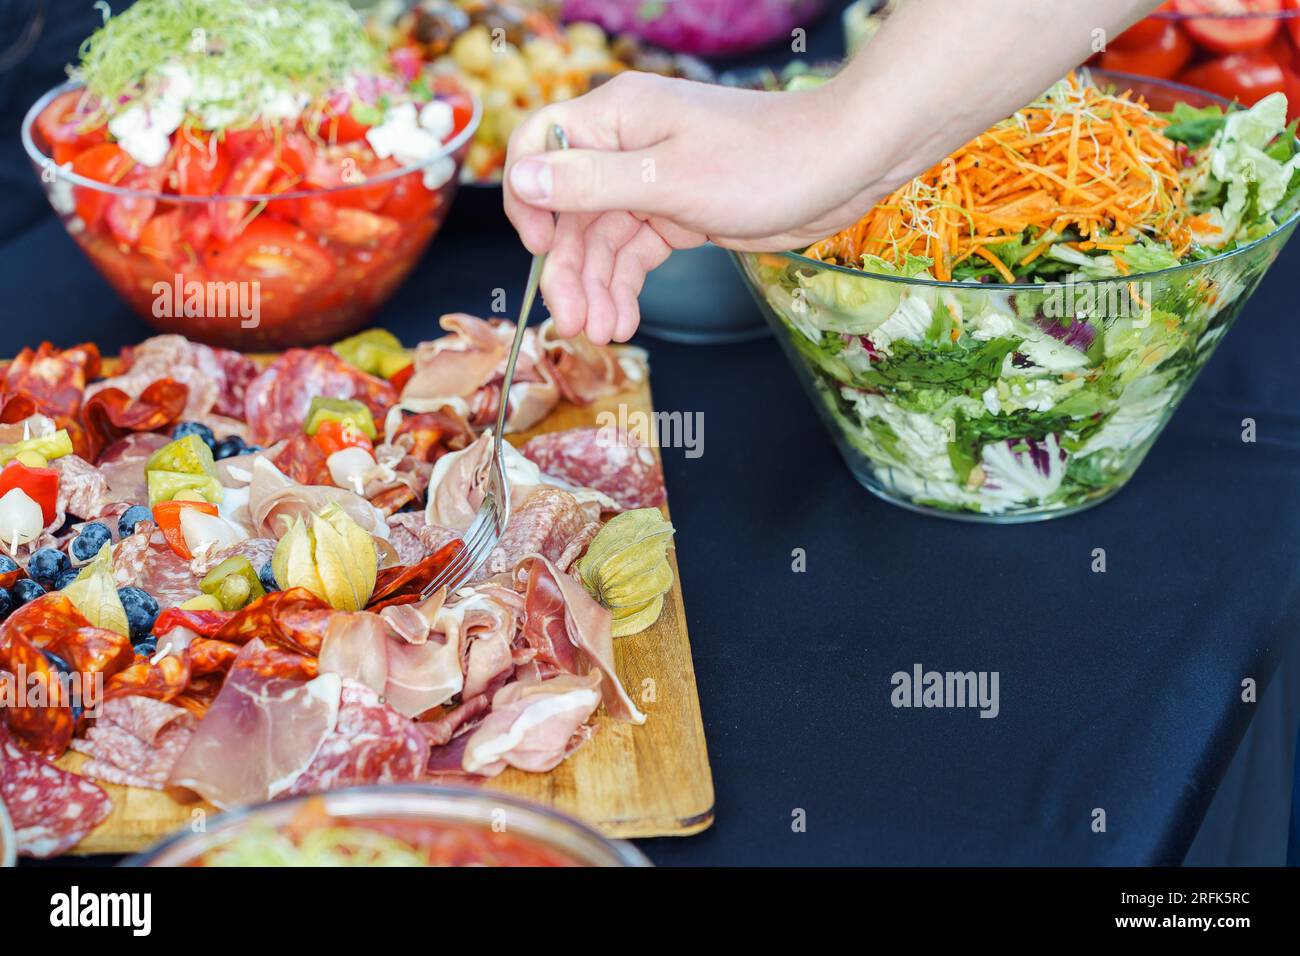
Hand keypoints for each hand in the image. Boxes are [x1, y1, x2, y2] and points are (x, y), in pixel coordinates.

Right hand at [503, 71, 887, 343]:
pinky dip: (628, 285)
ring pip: (603, 240)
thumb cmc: (765, 160)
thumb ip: (590, 183)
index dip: (530, 199)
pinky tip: (625, 319)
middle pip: (571, 211)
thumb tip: (521, 179)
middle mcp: (627, 146)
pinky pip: (636, 251)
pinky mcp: (679, 212)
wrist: (842, 167)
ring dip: (599, 288)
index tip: (540, 247)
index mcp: (616, 119)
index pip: (541, 148)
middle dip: (570, 270)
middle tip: (575, 324)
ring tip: (605, 334)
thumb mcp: (669, 179)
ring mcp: (653, 181)